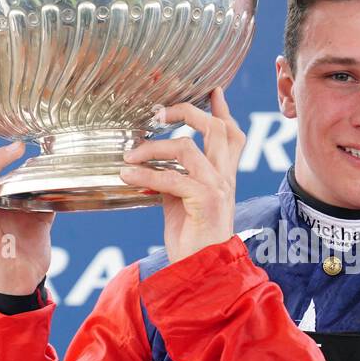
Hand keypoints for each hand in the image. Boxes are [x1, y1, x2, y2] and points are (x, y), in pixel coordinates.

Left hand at [119, 87, 244, 263]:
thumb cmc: (191, 238)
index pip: (231, 134)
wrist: (202, 271)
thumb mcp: (182, 201)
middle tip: (158, 114)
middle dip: (186, 112)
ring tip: (130, 156)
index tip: (213, 89)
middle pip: (216, 129)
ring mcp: (218, 189)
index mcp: (223, 175)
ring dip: (153, 148)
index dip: (222, 110)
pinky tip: (128, 175)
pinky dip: (146, 174)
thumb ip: (176, 177)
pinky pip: (173, 177)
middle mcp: (225, 178)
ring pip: (188, 147)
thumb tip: (154, 161)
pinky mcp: (206, 202)